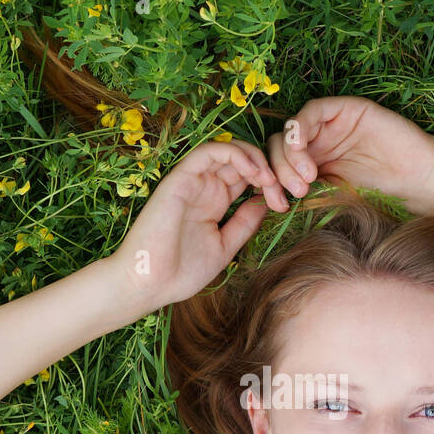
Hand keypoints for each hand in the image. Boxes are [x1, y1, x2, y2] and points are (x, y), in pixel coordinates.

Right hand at [110, 138, 278, 308]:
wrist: (149, 283)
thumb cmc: (181, 272)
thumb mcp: (224, 247)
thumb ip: (244, 224)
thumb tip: (266, 203)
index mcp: (214, 203)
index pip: (246, 179)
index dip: (270, 184)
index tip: (285, 205)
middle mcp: (205, 188)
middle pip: (243, 162)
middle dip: (269, 171)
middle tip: (284, 191)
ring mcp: (193, 181)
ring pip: (229, 150)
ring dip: (255, 158)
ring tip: (270, 179)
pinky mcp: (181, 177)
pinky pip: (210, 151)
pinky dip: (235, 154)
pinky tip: (253, 172)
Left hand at [263, 95, 433, 216]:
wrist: (420, 182)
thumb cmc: (383, 198)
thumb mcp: (334, 201)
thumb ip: (306, 196)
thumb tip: (268, 208)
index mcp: (312, 165)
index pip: (277, 167)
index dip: (271, 184)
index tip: (277, 206)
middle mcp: (317, 143)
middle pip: (279, 148)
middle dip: (279, 172)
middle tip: (293, 193)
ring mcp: (329, 125)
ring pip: (290, 131)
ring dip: (289, 156)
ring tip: (305, 180)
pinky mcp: (344, 108)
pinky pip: (310, 111)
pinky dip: (299, 130)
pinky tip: (304, 153)